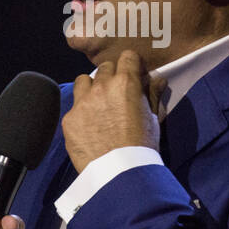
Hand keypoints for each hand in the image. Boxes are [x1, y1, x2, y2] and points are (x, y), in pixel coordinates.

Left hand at [61, 49, 167, 173]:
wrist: (120, 173)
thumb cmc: (142, 146)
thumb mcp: (153, 118)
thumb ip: (153, 95)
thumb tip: (158, 79)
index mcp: (126, 83)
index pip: (127, 56)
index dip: (131, 64)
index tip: (133, 73)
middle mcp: (102, 87)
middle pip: (104, 67)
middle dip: (112, 76)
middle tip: (116, 92)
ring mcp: (82, 102)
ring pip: (83, 81)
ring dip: (90, 87)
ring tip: (97, 104)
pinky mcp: (69, 118)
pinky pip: (73, 106)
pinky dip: (81, 112)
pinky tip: (89, 126)